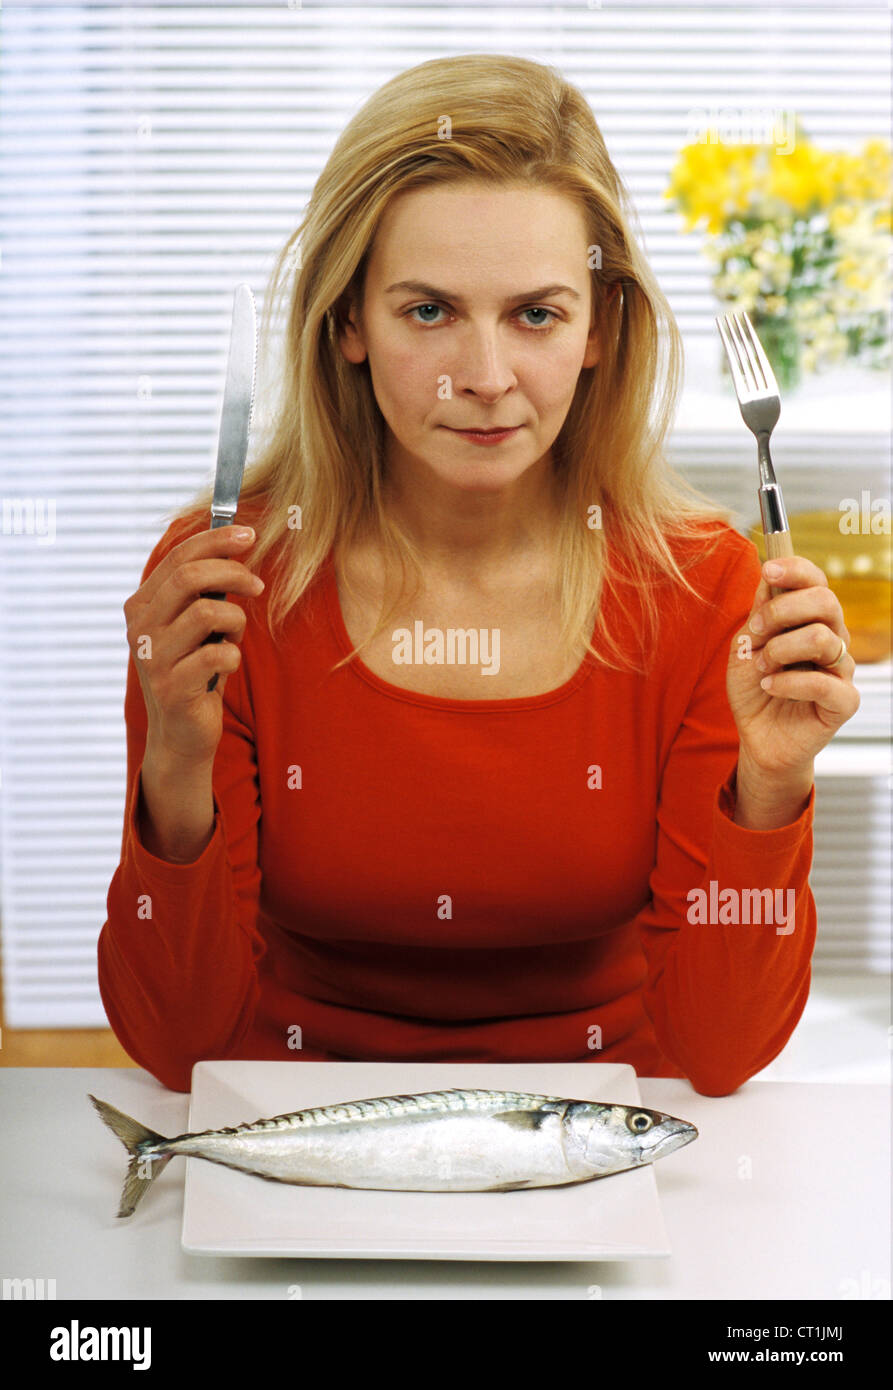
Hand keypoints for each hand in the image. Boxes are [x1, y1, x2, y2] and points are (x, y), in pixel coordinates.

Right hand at [123, 524, 263, 765]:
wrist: (181, 733)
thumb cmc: (195, 671)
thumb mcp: (194, 625)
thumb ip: (202, 591)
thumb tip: (235, 543)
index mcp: (141, 605)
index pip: (178, 557)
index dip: (216, 540)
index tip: (249, 534)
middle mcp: (140, 628)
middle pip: (190, 577)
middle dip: (233, 573)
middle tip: (257, 585)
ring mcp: (153, 658)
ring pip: (208, 613)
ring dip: (236, 621)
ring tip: (235, 637)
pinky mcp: (172, 687)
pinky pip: (219, 654)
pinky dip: (234, 655)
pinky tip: (227, 664)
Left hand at [726, 555, 859, 781]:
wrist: (757, 736)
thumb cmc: (755, 687)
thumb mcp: (746, 645)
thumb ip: (759, 613)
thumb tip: (768, 576)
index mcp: (811, 619)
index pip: (816, 582)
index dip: (795, 570)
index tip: (767, 569)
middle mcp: (832, 638)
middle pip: (826, 601)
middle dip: (782, 610)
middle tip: (756, 631)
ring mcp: (841, 669)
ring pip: (823, 638)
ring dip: (780, 649)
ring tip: (761, 666)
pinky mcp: (844, 701)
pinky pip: (823, 683)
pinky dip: (788, 683)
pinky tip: (769, 686)